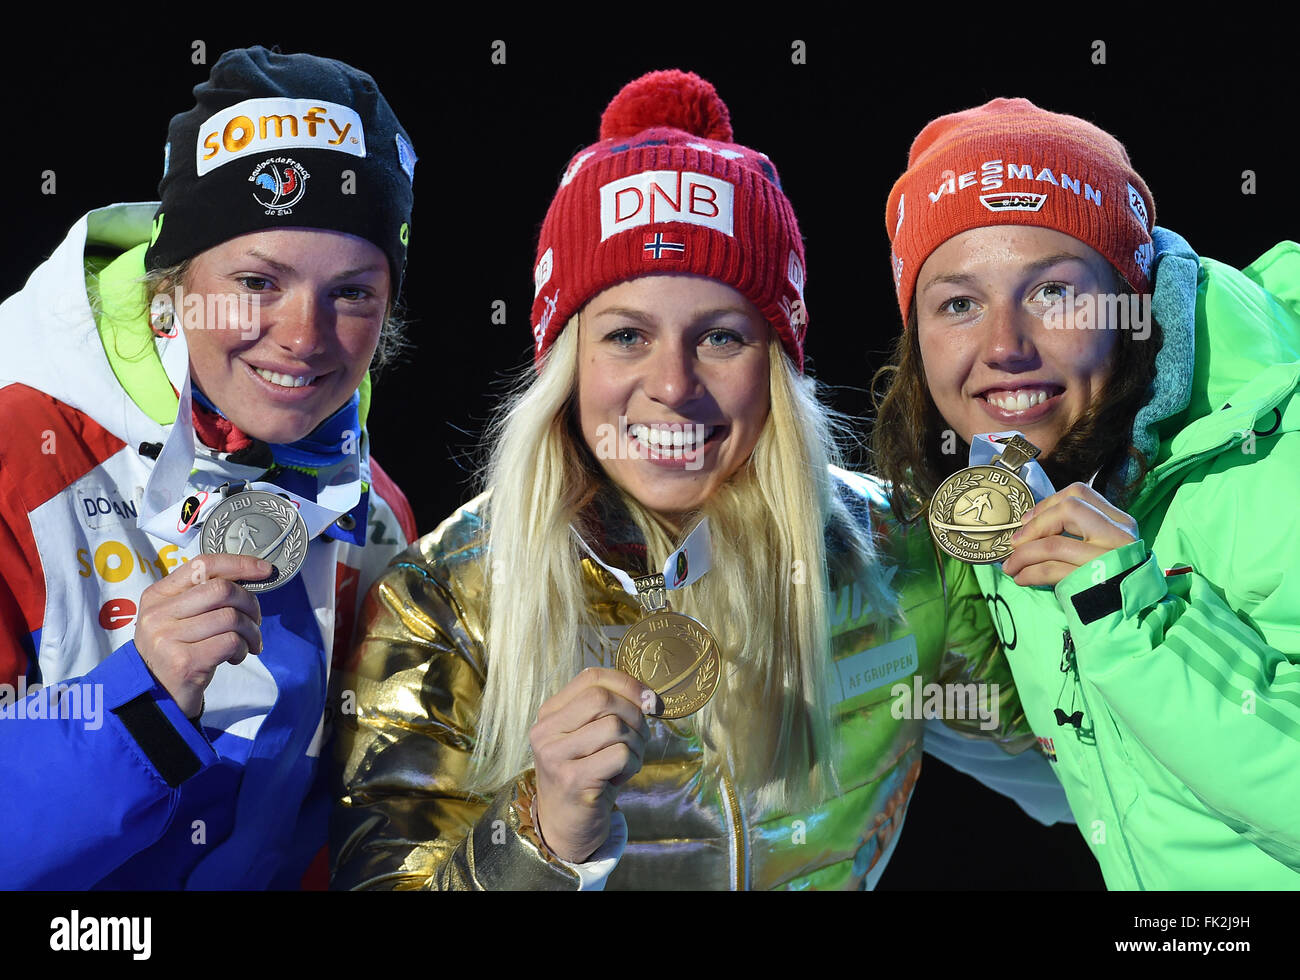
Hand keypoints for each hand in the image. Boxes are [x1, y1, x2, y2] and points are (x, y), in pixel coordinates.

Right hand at [133, 553, 271, 716]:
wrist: (157, 698)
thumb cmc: (179, 652)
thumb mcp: (181, 618)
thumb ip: (204, 596)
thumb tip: (251, 573)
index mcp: (157, 595)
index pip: (202, 564)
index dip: (239, 564)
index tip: (265, 570)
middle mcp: (157, 614)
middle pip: (222, 589)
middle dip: (250, 604)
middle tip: (255, 621)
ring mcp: (167, 638)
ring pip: (230, 617)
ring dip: (250, 631)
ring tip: (248, 644)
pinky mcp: (183, 662)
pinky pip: (230, 642)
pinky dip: (242, 648)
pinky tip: (236, 656)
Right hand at [530, 667, 656, 863]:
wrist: (565, 826)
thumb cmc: (586, 776)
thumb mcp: (590, 737)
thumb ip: (610, 711)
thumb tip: (649, 698)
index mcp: (550, 713)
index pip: (591, 677)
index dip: (627, 683)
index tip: (649, 700)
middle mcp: (546, 731)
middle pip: (602, 699)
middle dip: (634, 714)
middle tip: (640, 737)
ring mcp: (556, 756)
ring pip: (614, 726)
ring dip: (635, 744)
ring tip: (627, 761)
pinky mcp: (573, 780)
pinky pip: (620, 755)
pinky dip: (632, 764)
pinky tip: (620, 778)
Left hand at [1002, 483, 1137, 586]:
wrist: (1128, 617)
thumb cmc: (1106, 579)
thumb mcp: (1100, 548)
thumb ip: (1076, 531)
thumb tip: (1028, 523)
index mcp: (1120, 522)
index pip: (1080, 494)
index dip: (1048, 503)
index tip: (1028, 520)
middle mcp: (1119, 536)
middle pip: (1069, 509)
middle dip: (1034, 525)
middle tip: (1015, 543)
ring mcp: (1108, 559)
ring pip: (1054, 544)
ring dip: (1023, 555)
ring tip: (1010, 566)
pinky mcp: (1093, 581)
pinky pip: (1052, 570)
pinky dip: (1030, 573)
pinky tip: (1021, 578)